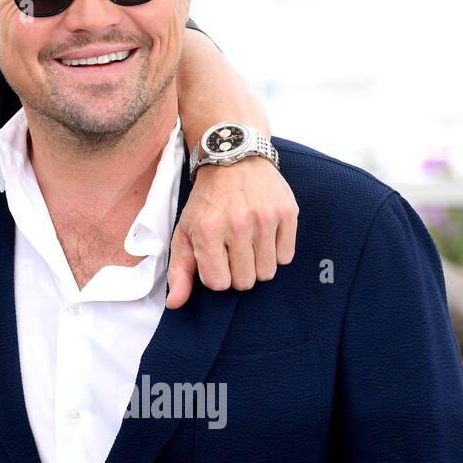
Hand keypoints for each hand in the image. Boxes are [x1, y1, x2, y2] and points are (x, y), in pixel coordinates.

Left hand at [166, 158, 297, 308]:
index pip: (219, 284)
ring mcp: (265, 219)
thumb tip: (175, 304)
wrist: (233, 158)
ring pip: (267, 272)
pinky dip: (276, 252)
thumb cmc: (206, 201)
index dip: (216, 276)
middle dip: (237, 272)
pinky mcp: (287, 213)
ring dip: (257, 264)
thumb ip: (180, 270)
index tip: (214, 260)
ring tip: (247, 244)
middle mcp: (238, 225)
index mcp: (208, 231)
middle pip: (245, 281)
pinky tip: (263, 236)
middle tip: (232, 252)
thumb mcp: (184, 231)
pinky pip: (286, 256)